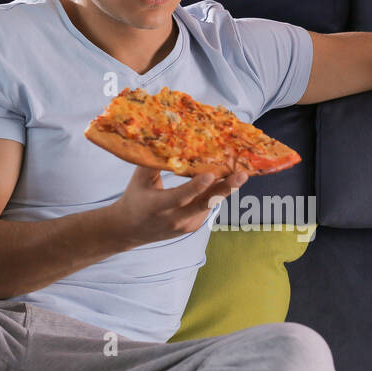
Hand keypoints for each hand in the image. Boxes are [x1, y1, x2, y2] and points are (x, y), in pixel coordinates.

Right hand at [107, 165, 245, 248]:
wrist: (129, 230)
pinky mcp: (193, 227)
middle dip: (225, 189)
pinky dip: (215, 193)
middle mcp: (174, 219)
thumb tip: (173, 140)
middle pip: (204, 203)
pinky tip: (225, 179)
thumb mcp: (140, 179)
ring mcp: (186, 225)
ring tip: (240, 173)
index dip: (196, 187)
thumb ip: (155, 162)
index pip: (180, 197)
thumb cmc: (135, 197)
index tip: (210, 175)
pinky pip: (207, 206)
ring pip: (209, 204)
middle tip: (241, 176)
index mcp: (158, 206)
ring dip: (225, 188)